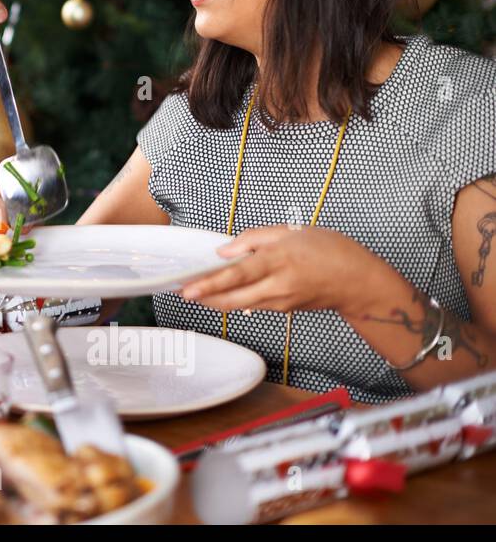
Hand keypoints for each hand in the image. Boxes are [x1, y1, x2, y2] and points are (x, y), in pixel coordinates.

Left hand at [179, 225, 391, 314]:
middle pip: (232, 298)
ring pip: (240, 305)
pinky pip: (253, 305)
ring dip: (216, 301)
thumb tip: (225, 250)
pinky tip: (220, 295)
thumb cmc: (331, 251)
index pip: (238, 275)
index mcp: (279, 260)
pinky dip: (234, 300)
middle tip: (181, 292)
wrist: (360, 283)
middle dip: (204, 298)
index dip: (211, 283)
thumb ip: (254, 238)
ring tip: (194, 292)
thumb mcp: (292, 231)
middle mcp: (278, 286)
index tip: (188, 288)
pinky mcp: (284, 310)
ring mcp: (281, 302)